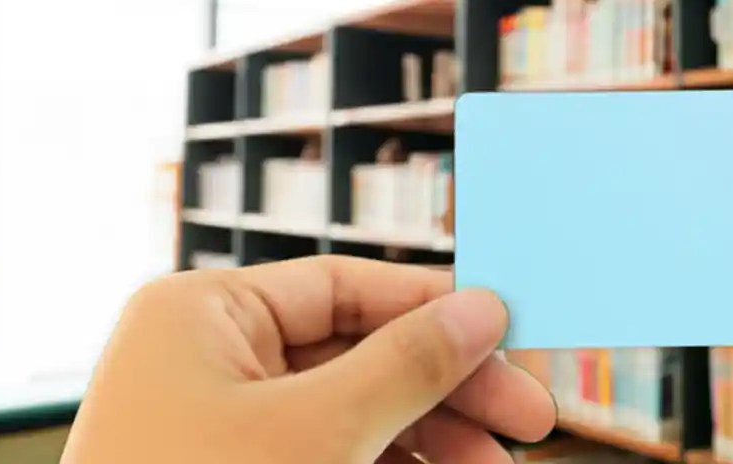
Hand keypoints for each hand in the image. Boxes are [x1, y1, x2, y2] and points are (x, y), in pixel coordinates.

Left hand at [61, 256, 555, 462]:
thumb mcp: (321, 431)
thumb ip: (408, 364)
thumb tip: (483, 309)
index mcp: (203, 314)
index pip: (346, 286)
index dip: (436, 306)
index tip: (512, 332)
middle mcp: (209, 358)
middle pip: (361, 351)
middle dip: (449, 390)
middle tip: (529, 418)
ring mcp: (220, 422)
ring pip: (354, 410)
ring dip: (433, 440)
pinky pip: (332, 453)